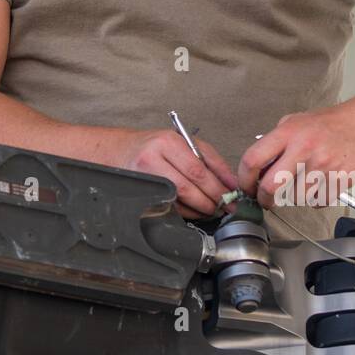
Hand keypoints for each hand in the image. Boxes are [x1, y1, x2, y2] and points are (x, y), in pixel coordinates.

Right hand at [117, 129, 238, 218]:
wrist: (122, 151)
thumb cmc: (155, 146)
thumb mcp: (182, 142)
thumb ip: (208, 159)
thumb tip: (230, 182)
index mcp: (168, 142)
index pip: (198, 168)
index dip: (218, 184)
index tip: (232, 193)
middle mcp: (154, 158)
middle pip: (190, 185)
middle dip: (213, 198)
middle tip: (226, 205)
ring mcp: (145, 177)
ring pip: (179, 199)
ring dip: (201, 207)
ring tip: (213, 208)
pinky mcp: (141, 193)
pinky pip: (169, 206)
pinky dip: (187, 211)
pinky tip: (196, 210)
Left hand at [236, 99, 354, 209]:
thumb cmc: (330, 123)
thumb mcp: (295, 121)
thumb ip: (275, 142)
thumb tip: (257, 169)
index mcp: (288, 133)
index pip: (252, 159)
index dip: (244, 179)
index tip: (246, 187)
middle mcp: (304, 149)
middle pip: (271, 187)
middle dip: (264, 199)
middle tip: (265, 200)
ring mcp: (324, 166)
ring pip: (295, 198)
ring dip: (294, 198)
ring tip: (301, 185)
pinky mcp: (341, 179)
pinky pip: (319, 201)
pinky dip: (316, 199)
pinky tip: (321, 184)